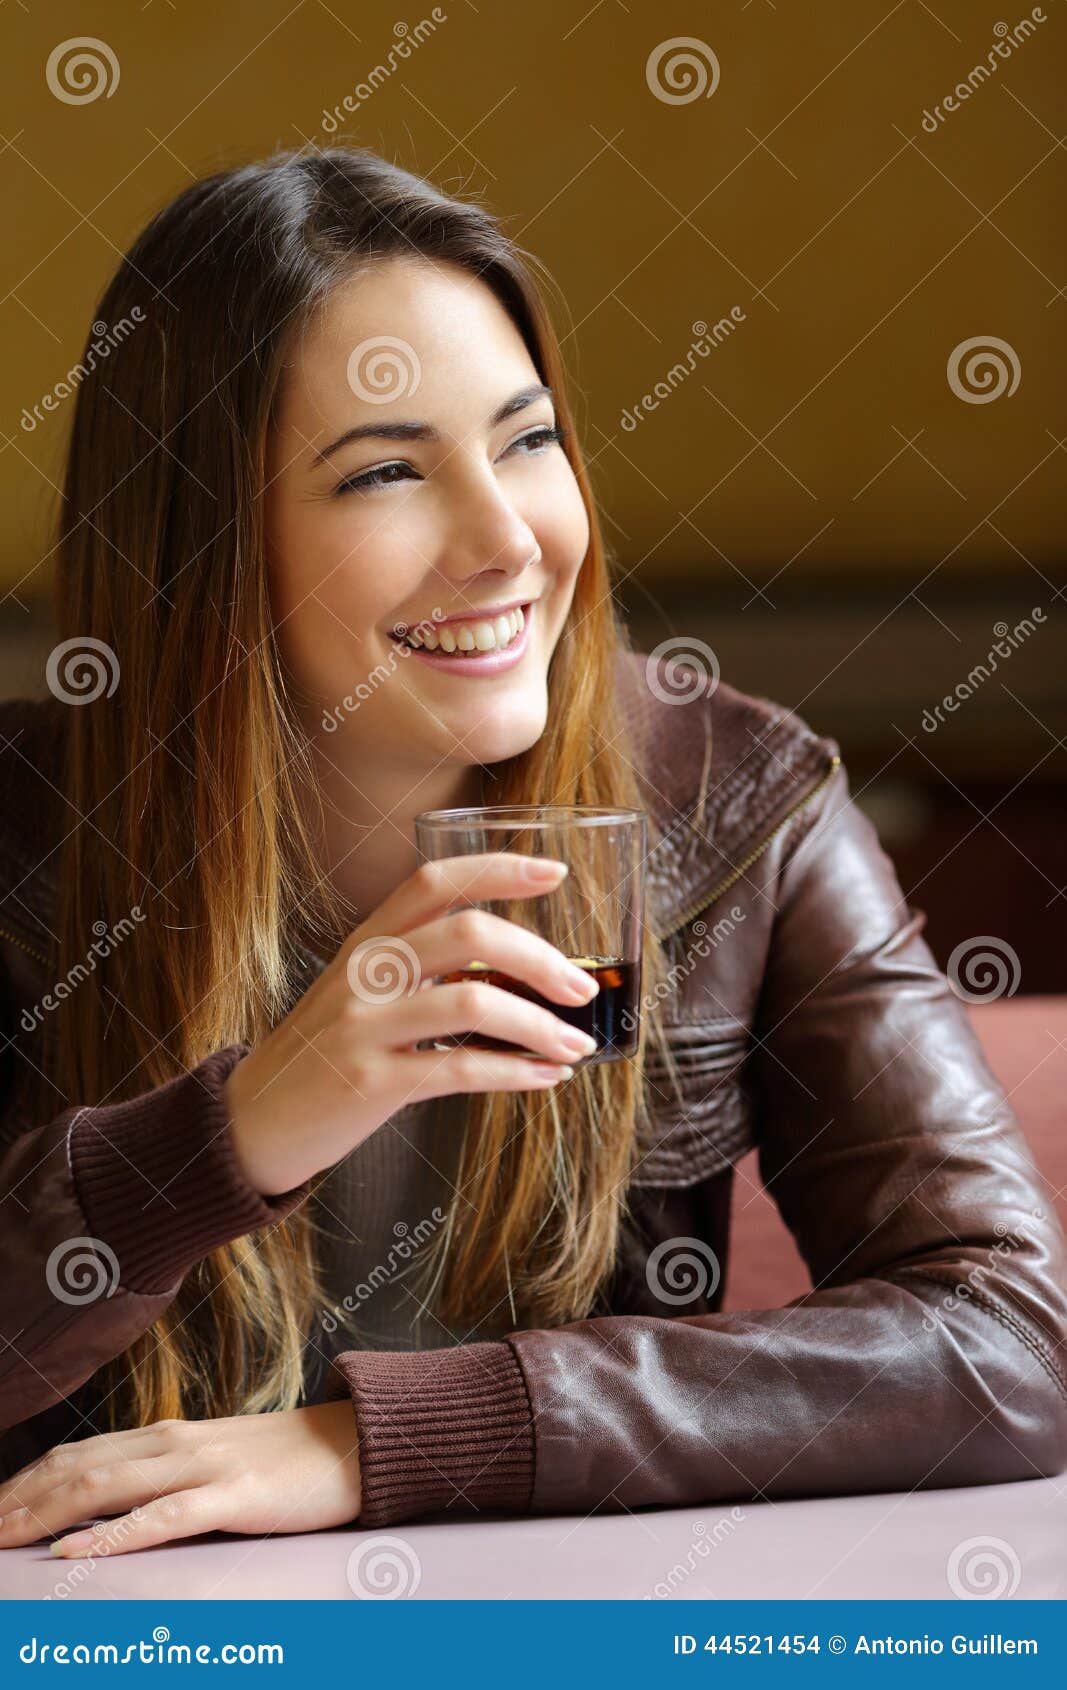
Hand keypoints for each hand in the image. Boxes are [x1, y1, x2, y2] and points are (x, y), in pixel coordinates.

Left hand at [0, 1401, 361, 1558]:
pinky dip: (109, 1537)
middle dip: (17, 1499)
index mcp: (167, 1435)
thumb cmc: (287, 1461)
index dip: (24, 1481)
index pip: (78, 1454)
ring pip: (105, 1486)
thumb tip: (108, 1509)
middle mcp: (174, 1443)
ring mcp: (203, 1468)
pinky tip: (73, 1556)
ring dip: (42, 1514)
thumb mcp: (215, 1461)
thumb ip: (165, 1476)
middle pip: (76, 1467)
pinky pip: (161, 1517)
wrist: (357, 1443)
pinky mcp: (233, 1496)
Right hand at [223, 852, 600, 1195]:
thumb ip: (419, 970)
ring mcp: (363, 1027)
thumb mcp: (358, 994)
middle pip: (467, 933)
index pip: (434, 880)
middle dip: (539, 957)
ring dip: (540, 1024)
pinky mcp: (369, 1083)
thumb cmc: (322, 1055)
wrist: (252, 1123)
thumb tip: (515, 969)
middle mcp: (363, 974)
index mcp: (365, 942)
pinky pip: (461, 1069)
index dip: (498, 869)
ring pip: (473, 1003)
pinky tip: (546, 1077)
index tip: (555, 874)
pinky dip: (517, 1072)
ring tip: (577, 1043)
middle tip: (582, 986)